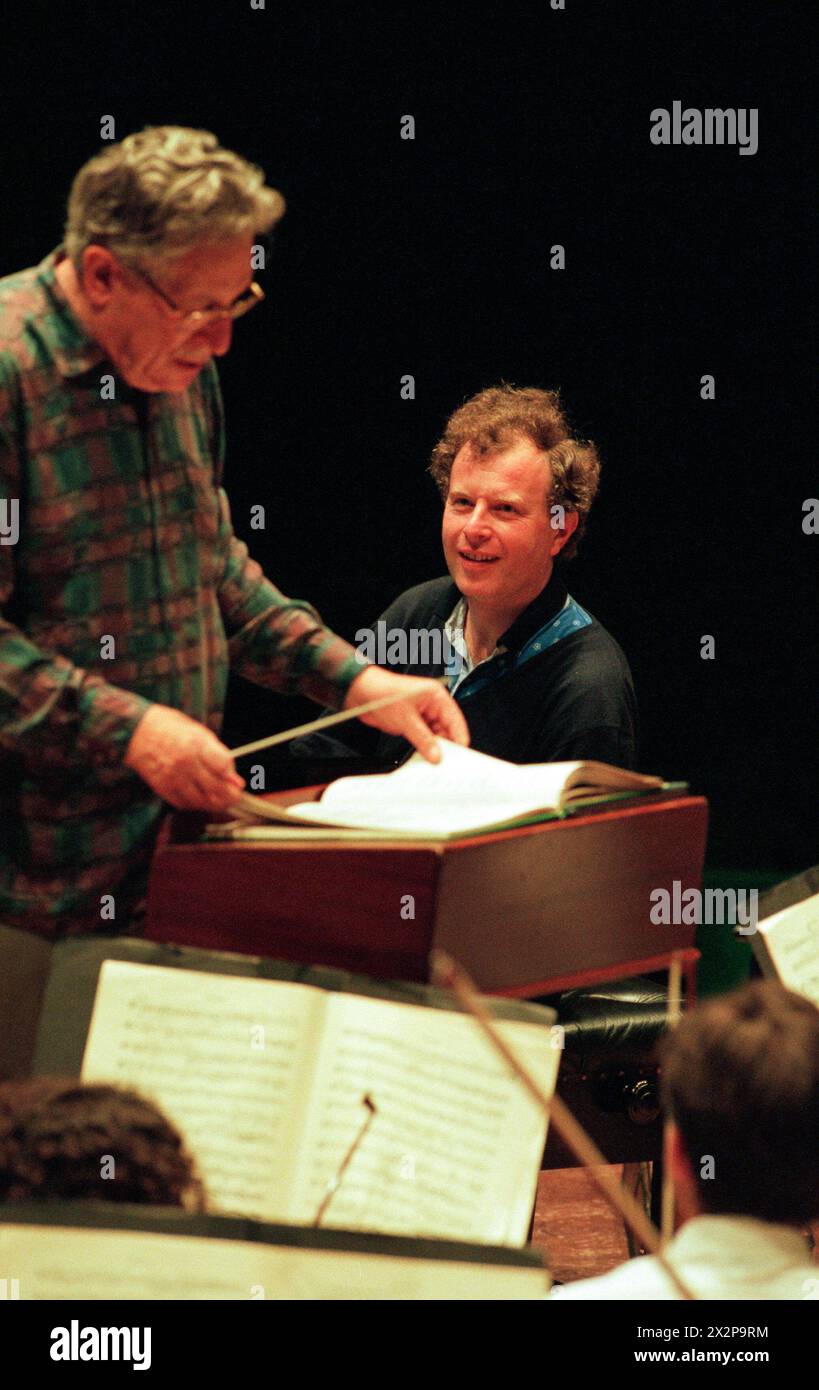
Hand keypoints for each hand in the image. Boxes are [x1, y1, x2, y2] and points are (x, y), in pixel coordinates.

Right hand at [124, 704, 244, 811]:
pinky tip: (199, 798)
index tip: (235, 780)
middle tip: (234, 796)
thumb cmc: (169, 727)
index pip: (223, 766)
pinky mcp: (162, 788)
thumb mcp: (198, 732)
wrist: (137, 732)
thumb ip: (217, 753)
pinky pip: (183, 803)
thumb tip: (232, 776)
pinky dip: (194, 804)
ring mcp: (173, 777)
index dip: (232, 776)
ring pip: (201, 801)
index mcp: (196, 745)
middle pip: (216, 788)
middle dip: (230, 796)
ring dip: (213, 803)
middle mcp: (186, 763)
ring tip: (217, 799)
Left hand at [344, 667, 468, 762]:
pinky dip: (425, 746)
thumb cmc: (382, 693)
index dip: (459, 737)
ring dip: (435, 747)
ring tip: (434, 760)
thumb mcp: (406, 720)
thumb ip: (423, 739)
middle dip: (446, 744)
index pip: (455, 719)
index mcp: (436, 696)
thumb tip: (436, 754)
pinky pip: (424, 737)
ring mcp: (422, 714)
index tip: (460, 754)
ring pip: (436, 735)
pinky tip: (425, 755)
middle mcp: (432, 704)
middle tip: (446, 761)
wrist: (361, 693)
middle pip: (447, 728)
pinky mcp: (413, 722)